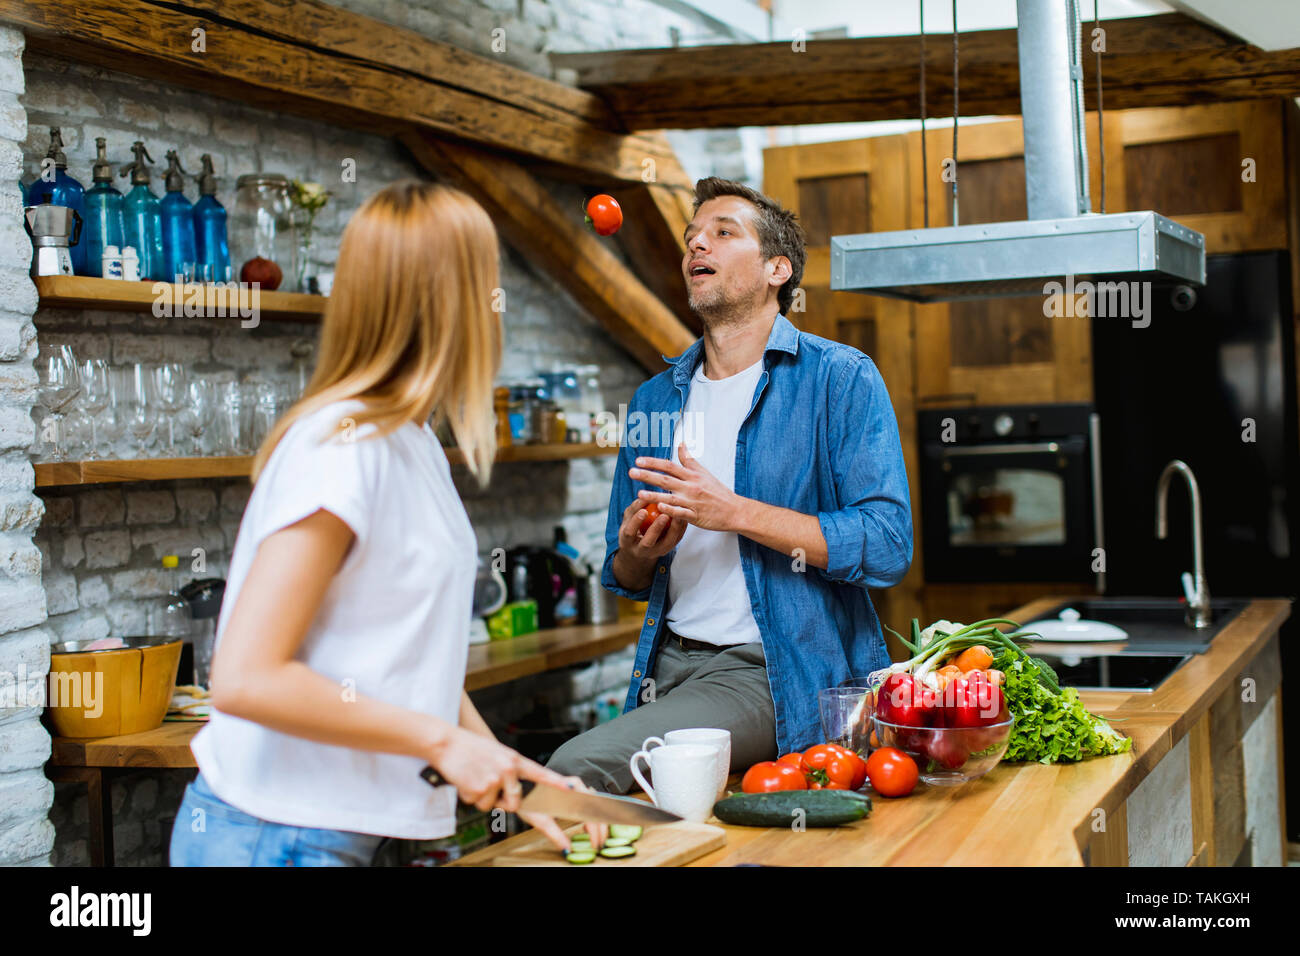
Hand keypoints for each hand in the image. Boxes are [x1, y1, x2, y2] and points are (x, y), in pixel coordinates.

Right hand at [430, 727, 570, 813]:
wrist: (446, 742)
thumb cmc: (470, 749)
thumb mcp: (496, 755)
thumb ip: (508, 772)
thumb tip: (511, 797)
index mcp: (514, 759)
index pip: (540, 773)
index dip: (556, 782)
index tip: (572, 789)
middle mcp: (508, 768)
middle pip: (515, 802)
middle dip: (503, 803)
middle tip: (487, 785)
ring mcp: (495, 779)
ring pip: (492, 805)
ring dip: (480, 797)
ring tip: (473, 776)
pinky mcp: (480, 787)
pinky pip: (477, 804)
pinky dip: (468, 796)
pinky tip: (464, 779)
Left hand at [518, 777, 609, 852]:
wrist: (519, 785)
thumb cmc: (528, 798)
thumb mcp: (540, 819)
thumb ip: (555, 834)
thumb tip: (567, 849)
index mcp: (571, 789)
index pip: (591, 810)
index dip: (596, 829)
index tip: (596, 842)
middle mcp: (576, 785)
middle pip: (596, 807)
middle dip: (600, 827)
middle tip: (599, 844)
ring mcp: (575, 787)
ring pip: (594, 804)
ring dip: (597, 822)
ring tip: (597, 838)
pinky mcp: (572, 790)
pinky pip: (587, 803)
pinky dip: (591, 816)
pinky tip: (588, 828)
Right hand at [617, 495, 687, 558]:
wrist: (638, 550)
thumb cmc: (632, 528)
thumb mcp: (628, 519)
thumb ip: (634, 508)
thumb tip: (644, 494)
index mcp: (627, 542)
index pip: (630, 532)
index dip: (636, 522)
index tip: (643, 511)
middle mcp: (640, 551)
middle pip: (648, 542)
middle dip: (656, 528)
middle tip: (664, 515)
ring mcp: (655, 553)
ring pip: (666, 544)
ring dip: (674, 529)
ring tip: (678, 515)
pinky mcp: (667, 550)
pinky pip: (675, 541)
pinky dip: (681, 529)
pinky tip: (684, 517)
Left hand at [629, 444, 744, 532]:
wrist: (734, 510)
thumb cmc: (718, 491)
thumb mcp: (704, 472)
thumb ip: (689, 460)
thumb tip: (681, 444)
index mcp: (692, 475)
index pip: (669, 465)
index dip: (653, 462)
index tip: (638, 460)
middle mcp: (691, 487)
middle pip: (666, 479)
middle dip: (647, 475)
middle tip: (632, 472)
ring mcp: (693, 502)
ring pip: (670, 498)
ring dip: (654, 495)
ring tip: (639, 494)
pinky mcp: (695, 516)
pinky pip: (680, 513)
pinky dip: (670, 511)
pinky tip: (659, 508)